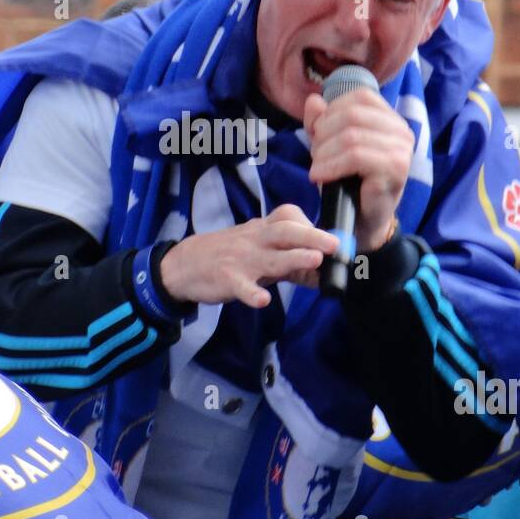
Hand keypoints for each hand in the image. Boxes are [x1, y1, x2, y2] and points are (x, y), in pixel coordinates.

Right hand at [159, 204, 338, 308]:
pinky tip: (262, 300)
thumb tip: (323, 272)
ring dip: (293, 258)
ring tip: (314, 261)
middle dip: (311, 236)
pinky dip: (251, 292)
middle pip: (285, 232)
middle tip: (335, 244)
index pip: (289, 219)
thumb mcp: (258, 251)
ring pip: (269, 258)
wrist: (184, 264)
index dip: (312, 227)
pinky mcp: (226, 279)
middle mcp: (254, 241)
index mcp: (263, 231)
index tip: (335, 241)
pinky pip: (240, 286)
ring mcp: (240, 260)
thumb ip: (289, 261)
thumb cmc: (229, 256)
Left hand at [304, 87, 412, 251]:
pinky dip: (330, 165)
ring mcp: (402, 150)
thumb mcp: (329, 146)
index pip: (359, 97)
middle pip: (352, 114)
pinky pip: (355, 156)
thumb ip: (320, 122)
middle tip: (315, 156)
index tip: (317, 135)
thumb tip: (313, 101)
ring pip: (351, 135)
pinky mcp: (395, 169)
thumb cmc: (348, 182)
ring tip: (317, 168)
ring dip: (324, 152)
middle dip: (324, 133)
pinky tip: (319, 176)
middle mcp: (402, 131)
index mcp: (390, 119)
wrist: (361, 222)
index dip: (331, 112)